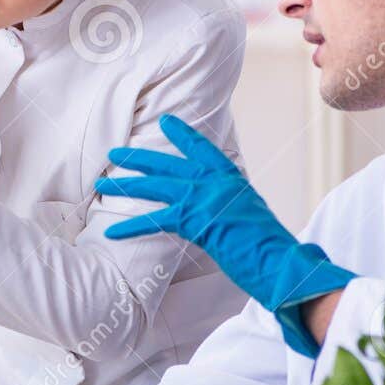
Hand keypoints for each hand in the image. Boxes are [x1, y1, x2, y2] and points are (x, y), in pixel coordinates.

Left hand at [95, 114, 352, 356]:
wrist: (282, 262)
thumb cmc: (273, 248)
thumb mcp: (253, 216)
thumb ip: (234, 207)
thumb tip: (224, 214)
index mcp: (232, 179)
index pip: (202, 149)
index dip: (182, 135)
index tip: (166, 122)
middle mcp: (216, 183)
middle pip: (169, 165)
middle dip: (138, 158)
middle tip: (114, 153)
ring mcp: (206, 199)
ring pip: (156, 186)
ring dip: (126, 184)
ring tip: (102, 182)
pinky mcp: (196, 222)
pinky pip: (155, 221)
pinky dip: (131, 227)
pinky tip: (111, 231)